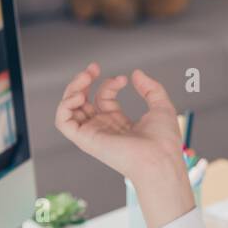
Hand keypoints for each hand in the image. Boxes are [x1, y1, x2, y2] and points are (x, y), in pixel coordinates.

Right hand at [55, 63, 183, 180]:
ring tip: (85, 77)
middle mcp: (104, 128)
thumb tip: (136, 73)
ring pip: (70, 109)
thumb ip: (150, 88)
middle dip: (84, 81)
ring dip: (72, 89)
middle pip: (83, 102)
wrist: (160, 159)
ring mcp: (93, 133)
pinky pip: (63, 122)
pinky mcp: (85, 139)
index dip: (109, 83)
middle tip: (93, 68)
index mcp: (119, 123)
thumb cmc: (163, 142)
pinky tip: (80, 96)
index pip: (104, 98)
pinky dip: (65, 106)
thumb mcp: (161, 106)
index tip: (123, 79)